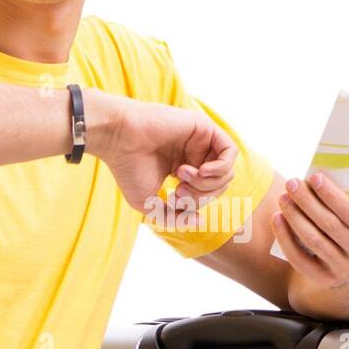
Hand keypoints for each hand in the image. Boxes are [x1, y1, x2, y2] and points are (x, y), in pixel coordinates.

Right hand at [87, 91, 237, 219]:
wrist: (118, 138)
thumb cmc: (128, 168)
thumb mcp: (150, 204)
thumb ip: (175, 217)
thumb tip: (200, 220)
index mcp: (183, 169)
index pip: (206, 194)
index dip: (194, 204)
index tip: (172, 199)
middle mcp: (194, 154)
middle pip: (219, 185)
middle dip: (201, 196)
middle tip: (178, 192)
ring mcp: (200, 140)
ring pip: (227, 172)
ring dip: (207, 183)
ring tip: (183, 177)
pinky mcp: (204, 127)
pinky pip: (230, 152)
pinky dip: (220, 169)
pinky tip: (200, 172)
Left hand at [273, 172, 348, 288]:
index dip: (331, 196)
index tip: (314, 177)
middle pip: (328, 225)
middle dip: (308, 202)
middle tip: (293, 183)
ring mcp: (341, 270)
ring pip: (312, 240)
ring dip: (295, 217)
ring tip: (284, 197)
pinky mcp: (323, 279)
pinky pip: (300, 258)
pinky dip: (286, 238)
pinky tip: (279, 219)